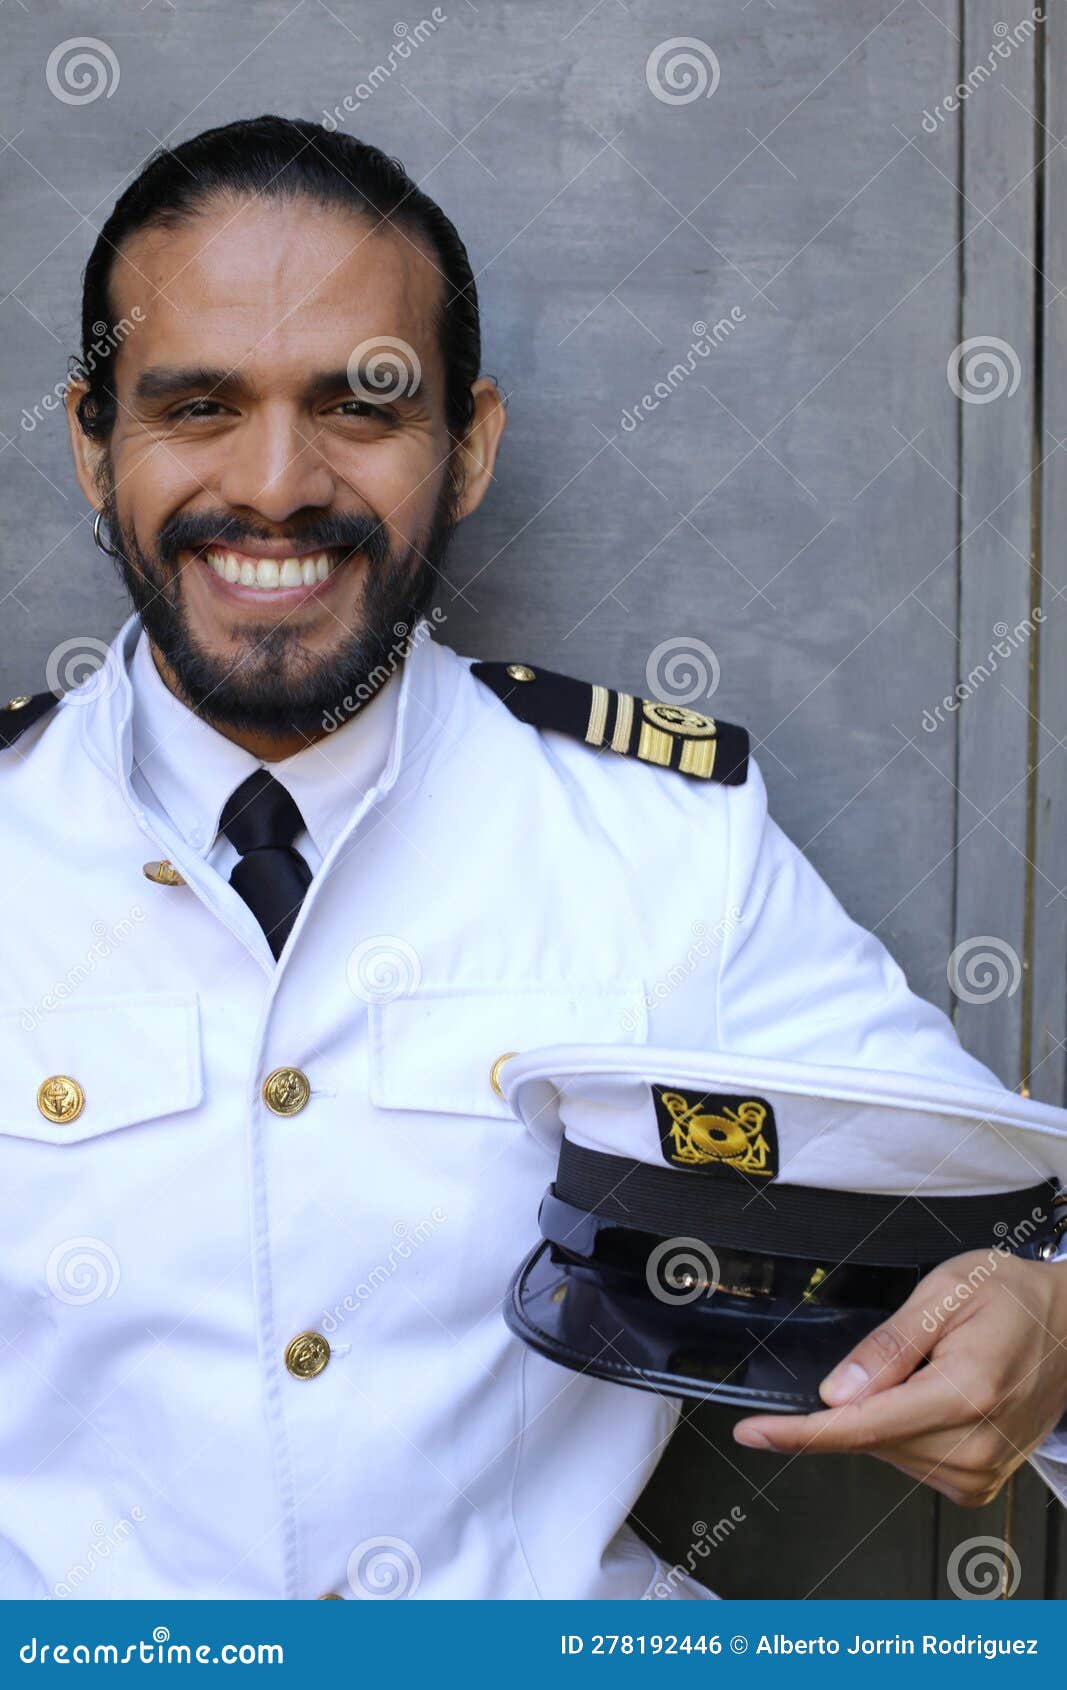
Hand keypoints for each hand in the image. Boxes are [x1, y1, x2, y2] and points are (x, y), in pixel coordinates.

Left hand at [732, 1251, 1066, 1505]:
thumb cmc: (1016, 1299)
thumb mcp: (946, 1293)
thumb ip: (888, 1344)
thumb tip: (838, 1393)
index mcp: (965, 1393)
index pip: (862, 1426)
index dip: (799, 1431)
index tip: (754, 1433)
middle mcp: (975, 1445)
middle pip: (871, 1439)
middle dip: (857, 1399)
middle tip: (902, 1350)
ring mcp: (981, 1472)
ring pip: (887, 1452)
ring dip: (884, 1412)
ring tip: (931, 1366)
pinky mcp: (979, 1482)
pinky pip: (911, 1461)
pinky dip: (903, 1429)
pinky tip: (932, 1395)